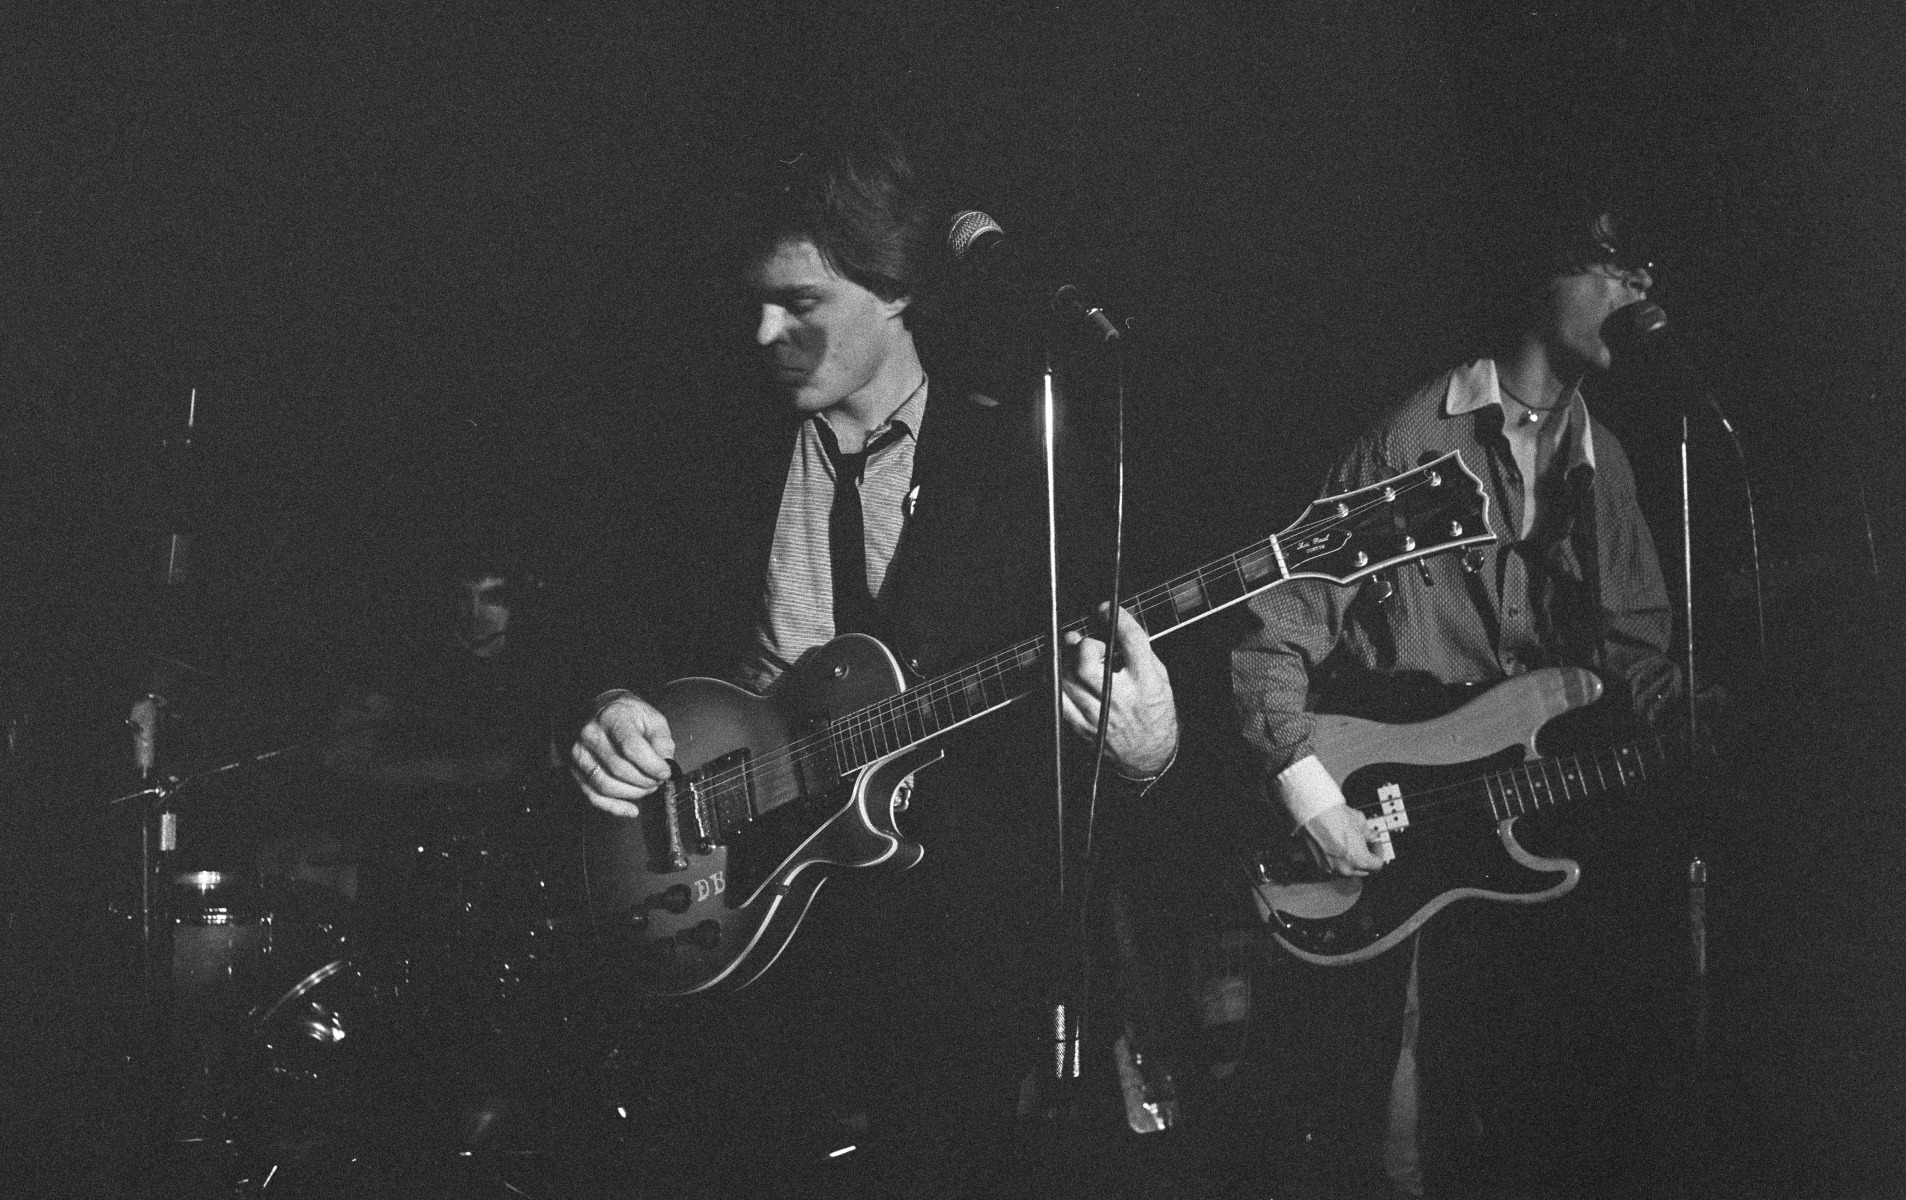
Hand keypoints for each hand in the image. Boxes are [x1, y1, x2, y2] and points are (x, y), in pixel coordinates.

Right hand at [571, 693, 675, 818]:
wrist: (602, 711)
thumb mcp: (652, 718)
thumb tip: (665, 764)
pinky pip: (594, 796)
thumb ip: (662, 741)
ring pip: (606, 785)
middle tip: (658, 781)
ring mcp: (580, 754)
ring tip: (647, 788)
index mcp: (612, 718)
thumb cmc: (628, 715)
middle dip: (644, 781)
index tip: (665, 772)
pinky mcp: (576, 770)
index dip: (651, 765)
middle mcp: (591, 735)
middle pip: (619, 769)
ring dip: (632, 794)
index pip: (630, 747)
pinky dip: (614, 807)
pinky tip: (631, 809)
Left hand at [1061, 604, 1177, 778]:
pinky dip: (1055, 681)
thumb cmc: (1154, 711)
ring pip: (1066, 678)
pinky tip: (1061, 673)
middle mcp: (1121, 698)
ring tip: (1076, 658)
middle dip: (1084, 646)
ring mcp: (1098, 714)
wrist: (1149, 755)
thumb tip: (1109, 623)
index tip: (1105, 609)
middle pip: (1086, 662)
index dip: (1116, 618)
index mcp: (1147, 682)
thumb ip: (1136, 650)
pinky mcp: (1082, 726)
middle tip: (1088, 645)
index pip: (1130, 641)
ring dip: (1067, 660)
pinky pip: (1057, 698)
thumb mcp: (1159, 676)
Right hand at [1300, 803, 1385, 876]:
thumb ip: (1369, 834)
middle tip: (1364, 845)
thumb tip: (1371, 836)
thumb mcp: (1360, 822)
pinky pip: (1333, 865)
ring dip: (1350, 860)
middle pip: (1362, 870)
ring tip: (1348, 844)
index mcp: (1360, 860)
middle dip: (1365, 858)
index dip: (1378, 852)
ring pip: (1347, 869)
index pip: (1377, 864)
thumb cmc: (1336, 816)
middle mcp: (1345, 868)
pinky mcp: (1318, 864)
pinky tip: (1335, 845)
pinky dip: (1336, 858)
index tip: (1375, 844)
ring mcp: (1330, 868)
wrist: (1313, 813)